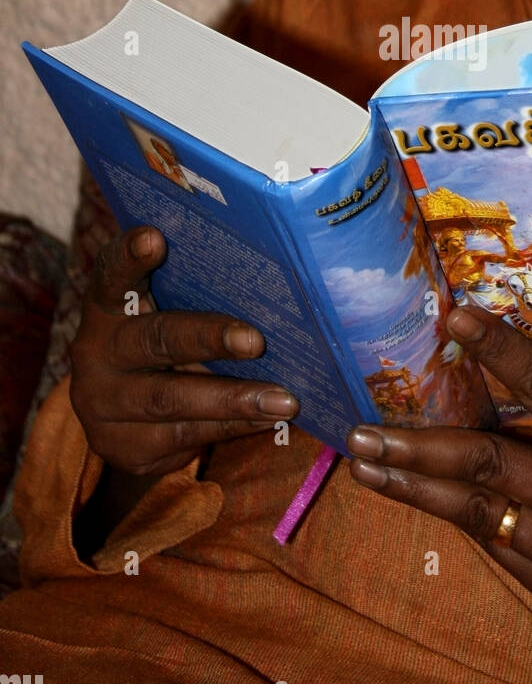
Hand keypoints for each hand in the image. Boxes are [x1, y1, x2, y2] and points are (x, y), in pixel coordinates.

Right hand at [69, 225, 297, 476]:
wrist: (126, 419)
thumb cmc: (166, 345)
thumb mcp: (166, 315)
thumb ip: (194, 297)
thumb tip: (276, 288)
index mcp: (108, 306)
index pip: (113, 275)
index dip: (129, 256)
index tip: (154, 237)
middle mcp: (96, 351)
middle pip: (154, 339)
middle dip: (208, 339)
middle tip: (255, 341)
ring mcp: (102, 403)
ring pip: (171, 399)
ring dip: (234, 399)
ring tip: (284, 399)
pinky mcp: (123, 446)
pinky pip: (185, 436)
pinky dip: (233, 427)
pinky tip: (269, 421)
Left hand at [347, 305, 531, 608]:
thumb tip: (483, 362)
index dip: (497, 349)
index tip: (453, 318)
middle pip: (486, 461)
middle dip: (414, 447)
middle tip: (361, 434)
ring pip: (473, 510)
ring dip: (412, 486)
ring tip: (365, 467)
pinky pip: (491, 543)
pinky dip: (454, 515)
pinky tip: (419, 495)